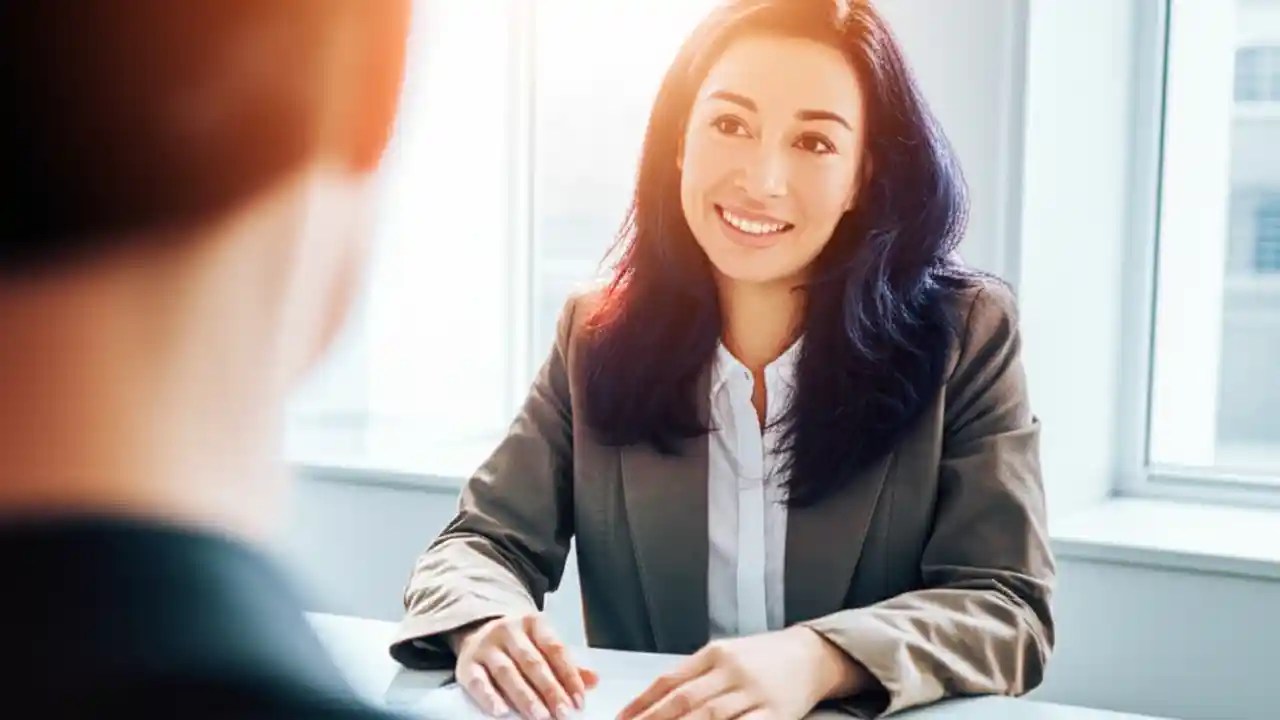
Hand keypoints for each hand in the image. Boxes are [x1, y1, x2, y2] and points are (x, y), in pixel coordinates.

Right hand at [451, 613, 598, 719]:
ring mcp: (486, 646)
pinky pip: (477, 682)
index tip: (579, 700)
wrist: (478, 629)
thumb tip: (593, 681)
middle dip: (550, 690)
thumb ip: (567, 665)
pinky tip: (501, 712)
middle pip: (533, 662)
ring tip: (540, 716)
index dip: (569, 675)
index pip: (555, 649)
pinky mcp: (466, 663)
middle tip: (563, 713)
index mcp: (533, 623)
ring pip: (507, 672)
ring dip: (525, 697)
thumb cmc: (519, 644)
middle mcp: (509, 630)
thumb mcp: (543, 645)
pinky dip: (489, 697)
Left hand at [618, 626, 871, 719]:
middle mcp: (732, 672)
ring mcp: (754, 694)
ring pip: (710, 718)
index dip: (642, 704)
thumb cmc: (762, 658)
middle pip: (685, 701)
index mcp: (715, 653)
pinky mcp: (775, 715)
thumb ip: (693, 674)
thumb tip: (654, 701)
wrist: (811, 656)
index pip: (670, 681)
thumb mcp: (725, 655)